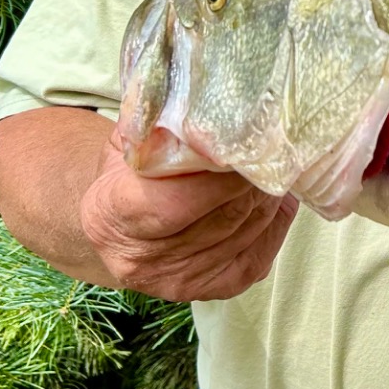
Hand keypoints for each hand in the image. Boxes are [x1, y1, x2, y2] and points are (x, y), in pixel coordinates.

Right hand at [80, 127, 297, 301]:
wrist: (118, 220)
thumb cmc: (130, 168)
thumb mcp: (131, 136)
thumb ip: (161, 120)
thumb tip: (208, 97)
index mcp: (111, 216)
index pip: (174, 203)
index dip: (218, 174)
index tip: (243, 141)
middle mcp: (142, 260)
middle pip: (223, 213)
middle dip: (255, 174)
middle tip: (273, 142)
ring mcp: (177, 281)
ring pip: (247, 229)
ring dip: (269, 193)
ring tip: (273, 163)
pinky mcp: (210, 291)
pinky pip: (261, 255)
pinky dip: (276, 222)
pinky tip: (276, 197)